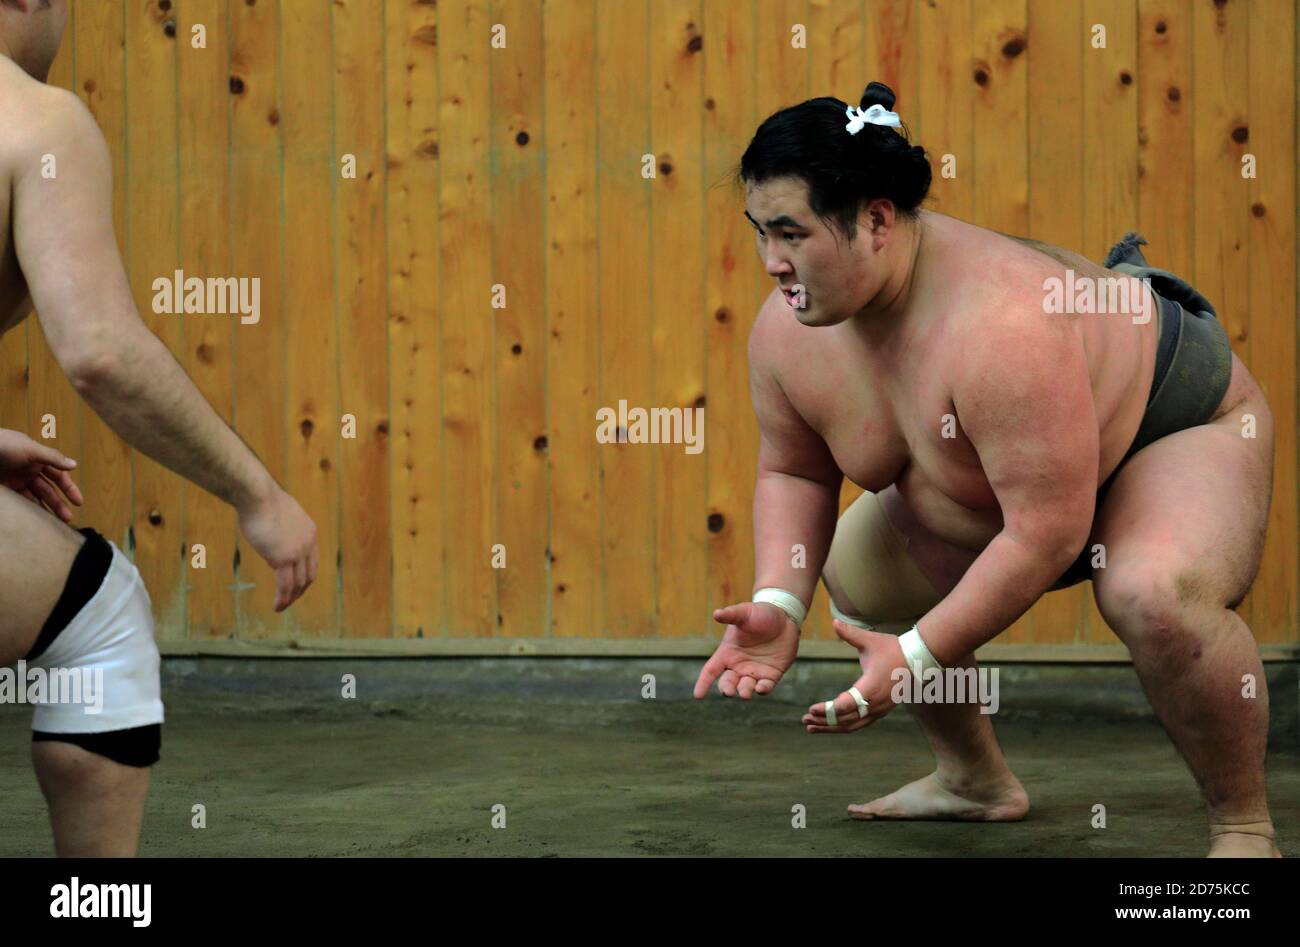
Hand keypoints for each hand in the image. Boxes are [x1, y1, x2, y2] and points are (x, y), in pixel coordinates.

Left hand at [0, 428, 82, 522]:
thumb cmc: (4, 445)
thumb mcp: (31, 450)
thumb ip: (53, 458)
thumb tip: (75, 464)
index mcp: (39, 459)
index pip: (59, 476)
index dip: (69, 488)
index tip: (79, 502)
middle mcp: (30, 470)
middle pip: (48, 489)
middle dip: (59, 503)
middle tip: (68, 518)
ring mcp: (17, 480)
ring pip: (35, 497)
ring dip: (45, 508)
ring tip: (54, 523)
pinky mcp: (6, 488)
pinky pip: (20, 500)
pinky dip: (28, 509)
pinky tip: (35, 518)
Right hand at [237, 485, 317, 611]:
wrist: (258, 495)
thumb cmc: (262, 500)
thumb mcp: (280, 513)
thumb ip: (283, 526)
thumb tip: (274, 529)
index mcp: (310, 532)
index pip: (313, 560)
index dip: (306, 575)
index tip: (298, 584)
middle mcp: (308, 543)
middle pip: (309, 574)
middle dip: (301, 590)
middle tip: (291, 600)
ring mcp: (297, 552)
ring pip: (298, 583)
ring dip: (291, 598)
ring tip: (282, 607)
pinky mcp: (282, 558)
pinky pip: (285, 585)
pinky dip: (283, 598)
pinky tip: (277, 606)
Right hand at [694, 601, 799, 698]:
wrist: (784, 617)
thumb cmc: (760, 614)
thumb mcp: (744, 613)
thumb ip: (731, 615)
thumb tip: (716, 614)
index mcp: (727, 653)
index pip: (711, 670)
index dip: (703, 683)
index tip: (698, 695)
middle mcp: (739, 665)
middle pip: (727, 683)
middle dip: (726, 689)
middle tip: (729, 692)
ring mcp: (755, 672)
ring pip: (745, 688)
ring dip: (744, 692)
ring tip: (745, 693)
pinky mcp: (772, 675)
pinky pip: (765, 687)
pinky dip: (763, 690)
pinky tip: (761, 688)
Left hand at [802, 619, 907, 732]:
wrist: (917, 660)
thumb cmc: (893, 649)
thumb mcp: (870, 640)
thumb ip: (850, 633)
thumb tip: (834, 622)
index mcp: (870, 688)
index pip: (845, 705)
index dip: (827, 710)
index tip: (811, 709)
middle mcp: (875, 704)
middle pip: (846, 720)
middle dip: (824, 722)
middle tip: (805, 720)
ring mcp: (880, 710)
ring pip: (853, 726)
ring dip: (832, 728)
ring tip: (812, 727)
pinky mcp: (881, 711)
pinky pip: (860, 724)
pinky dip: (844, 727)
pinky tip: (831, 725)